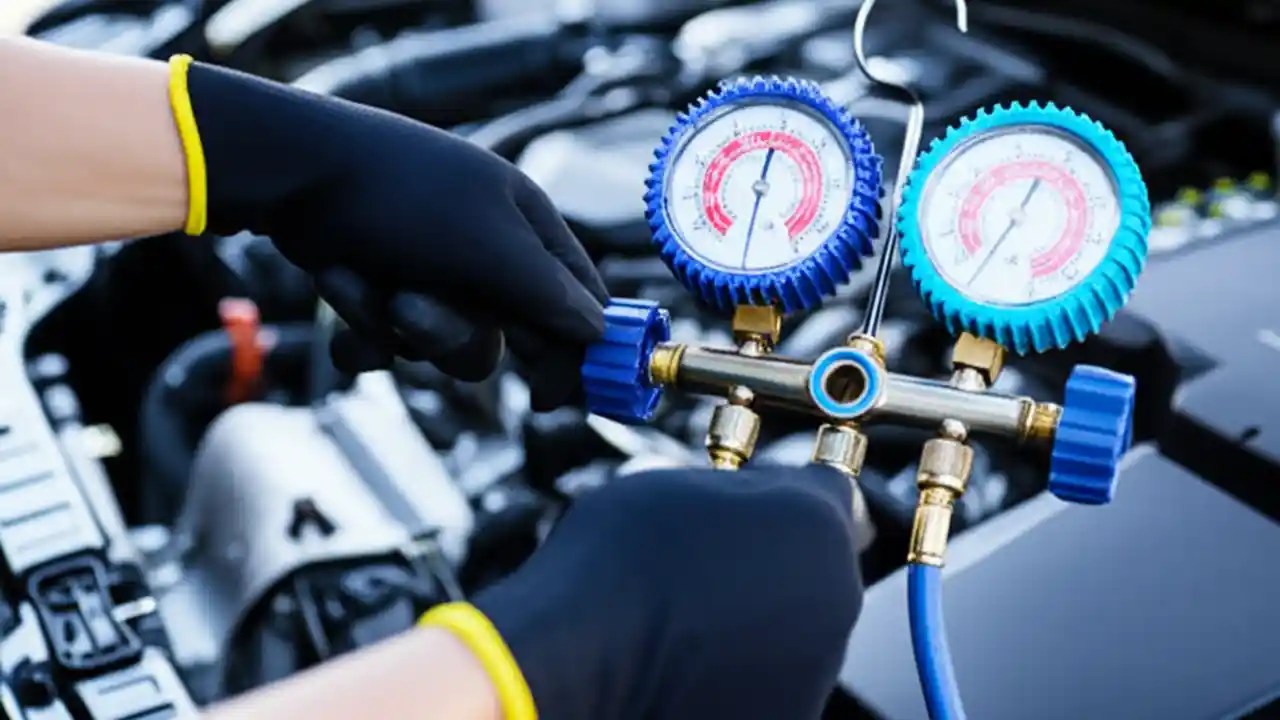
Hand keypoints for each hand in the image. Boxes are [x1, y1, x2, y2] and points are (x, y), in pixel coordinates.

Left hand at [186, 63, 607, 408]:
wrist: (288, 169)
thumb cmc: (399, 198)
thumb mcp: (489, 249)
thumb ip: (550, 295)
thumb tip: (598, 330)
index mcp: (525, 222)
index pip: (576, 296)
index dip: (572, 349)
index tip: (550, 398)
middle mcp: (485, 243)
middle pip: (502, 333)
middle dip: (449, 332)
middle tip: (409, 309)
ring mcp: (432, 263)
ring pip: (440, 341)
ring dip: (394, 324)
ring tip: (357, 279)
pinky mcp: (383, 278)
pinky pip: (390, 337)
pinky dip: (361, 323)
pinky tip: (336, 282)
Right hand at [473, 464, 863, 719]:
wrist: (575, 657)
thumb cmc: (611, 567)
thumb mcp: (675, 485)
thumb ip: (737, 490)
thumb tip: (750, 499)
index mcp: (816, 523)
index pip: (830, 496)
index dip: (793, 499)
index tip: (771, 506)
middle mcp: (837, 595)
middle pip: (818, 568)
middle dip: (777, 564)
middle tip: (711, 567)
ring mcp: (818, 663)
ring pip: (800, 629)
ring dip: (763, 622)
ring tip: (691, 622)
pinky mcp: (791, 713)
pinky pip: (775, 680)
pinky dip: (746, 674)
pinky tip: (692, 663)